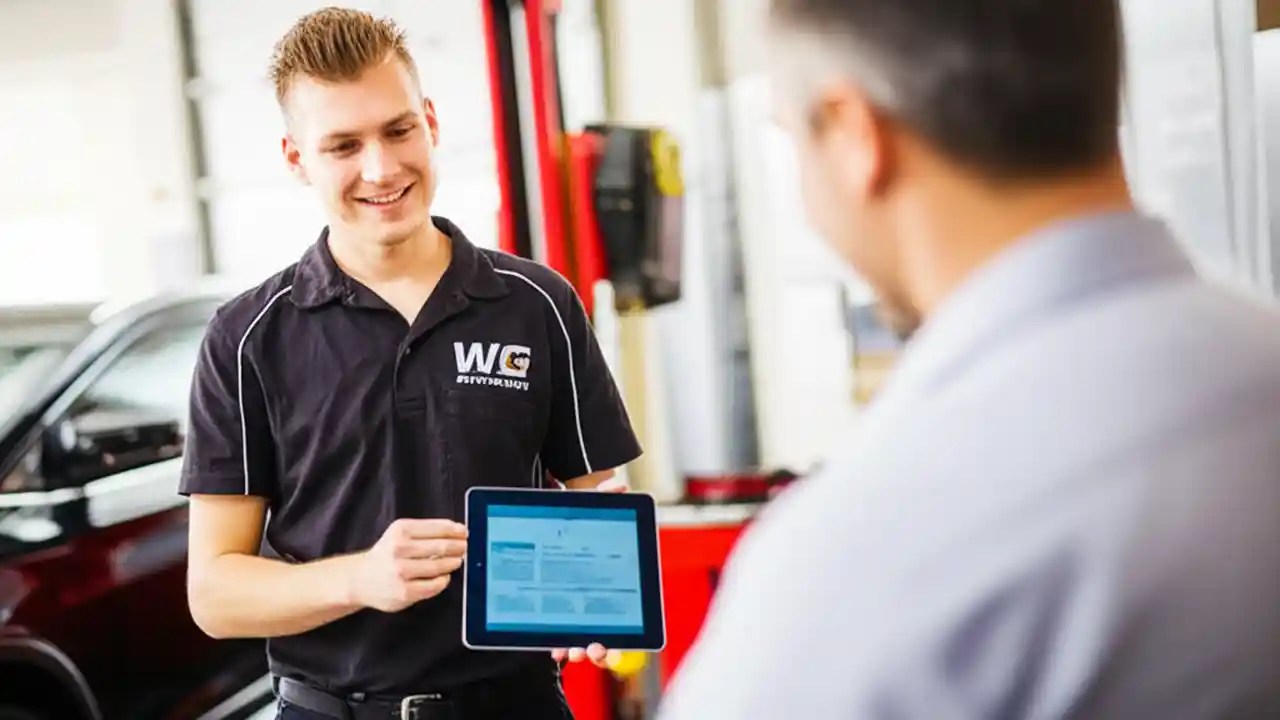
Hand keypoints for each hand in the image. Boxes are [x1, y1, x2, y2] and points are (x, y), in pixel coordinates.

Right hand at [348, 518, 467, 612]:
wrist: (360, 579)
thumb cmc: (386, 555)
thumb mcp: (399, 534)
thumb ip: (425, 531)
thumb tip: (457, 531)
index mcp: (401, 530)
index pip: (438, 527)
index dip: (456, 530)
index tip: (464, 532)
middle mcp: (400, 549)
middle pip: (442, 546)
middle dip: (458, 547)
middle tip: (464, 547)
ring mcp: (402, 571)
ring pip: (439, 566)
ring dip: (453, 563)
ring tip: (456, 561)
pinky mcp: (405, 591)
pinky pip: (434, 585)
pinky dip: (443, 580)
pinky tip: (443, 577)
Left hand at [552, 475, 626, 665]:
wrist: (549, 524)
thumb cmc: (574, 521)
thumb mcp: (587, 510)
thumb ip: (603, 498)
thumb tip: (619, 487)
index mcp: (610, 580)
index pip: (622, 613)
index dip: (620, 634)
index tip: (610, 643)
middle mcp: (596, 599)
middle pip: (604, 632)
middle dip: (598, 647)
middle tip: (592, 648)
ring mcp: (577, 608)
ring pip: (582, 638)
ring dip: (579, 648)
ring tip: (573, 650)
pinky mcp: (557, 612)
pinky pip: (561, 634)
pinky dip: (558, 642)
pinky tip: (554, 646)